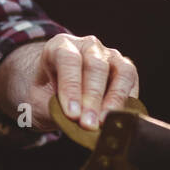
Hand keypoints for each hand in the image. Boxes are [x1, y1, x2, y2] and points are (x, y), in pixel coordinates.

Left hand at [0, 33, 138, 132]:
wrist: (54, 89)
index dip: (71, 87)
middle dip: (92, 98)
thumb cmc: (45, 93)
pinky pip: (131, 82)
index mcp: (60, 45)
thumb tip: (76, 121)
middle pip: (95, 66)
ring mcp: (109, 55)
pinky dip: (126, 101)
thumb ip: (54, 108)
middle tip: (88, 124)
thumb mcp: (38, 100)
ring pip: (120, 71)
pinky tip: (118, 119)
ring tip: (105, 123)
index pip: (68, 59)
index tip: (72, 114)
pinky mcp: (125, 69)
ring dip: (114, 100)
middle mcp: (87, 45)